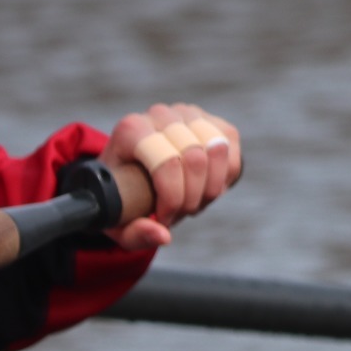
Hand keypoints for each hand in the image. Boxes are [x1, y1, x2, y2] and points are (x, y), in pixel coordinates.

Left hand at [100, 103, 243, 249]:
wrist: (129, 172)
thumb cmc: (121, 196)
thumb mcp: (118, 220)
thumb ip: (135, 233)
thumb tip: (164, 236)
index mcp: (131, 130)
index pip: (167, 162)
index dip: (173, 199)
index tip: (164, 219)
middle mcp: (161, 115)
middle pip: (196, 158)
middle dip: (193, 197)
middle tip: (180, 214)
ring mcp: (190, 114)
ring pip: (218, 151)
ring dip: (211, 188)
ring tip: (193, 203)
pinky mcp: (213, 122)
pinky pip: (232, 151)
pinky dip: (225, 179)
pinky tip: (207, 189)